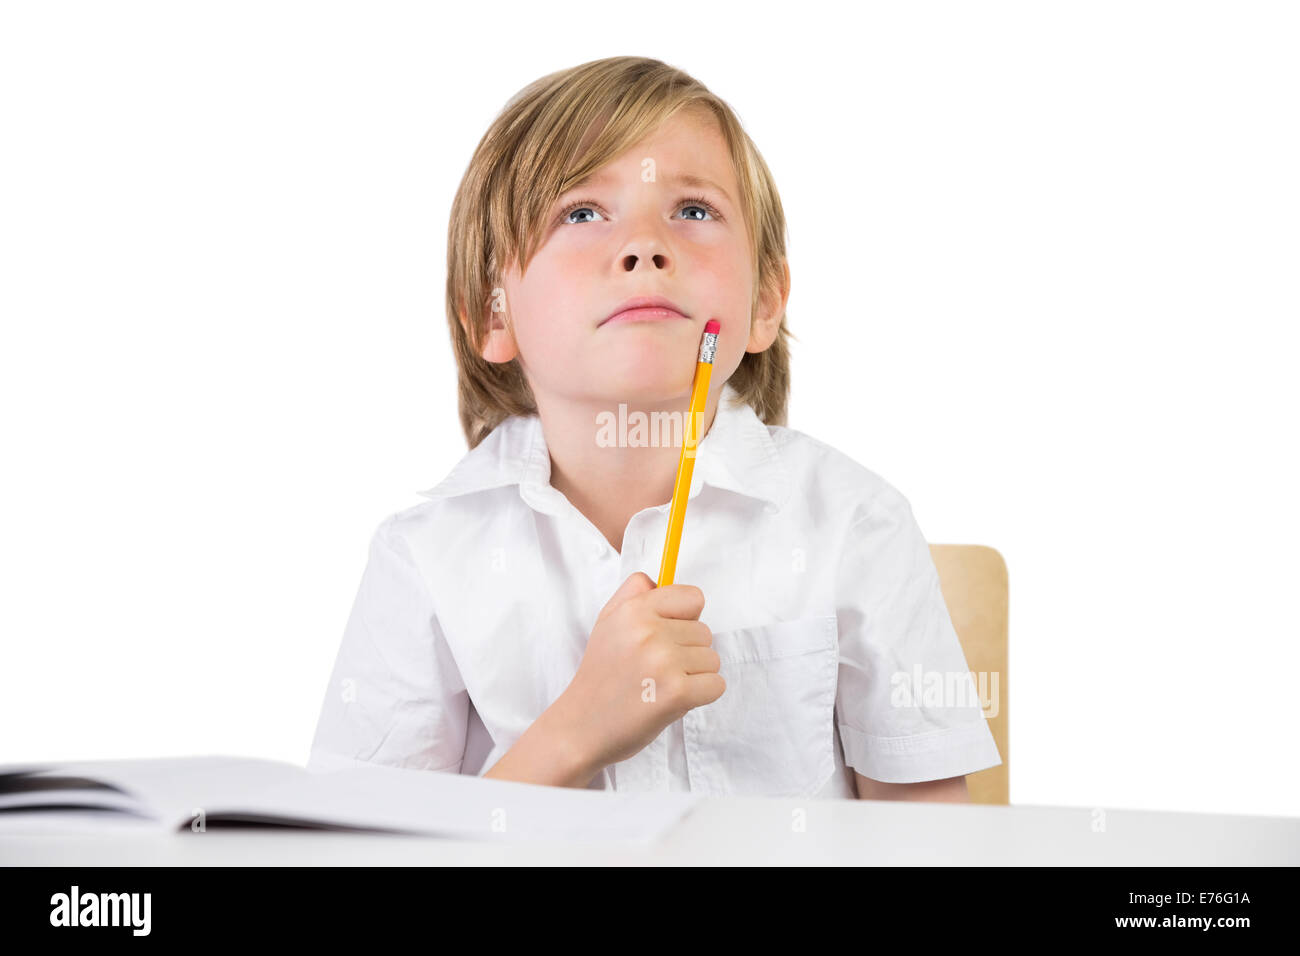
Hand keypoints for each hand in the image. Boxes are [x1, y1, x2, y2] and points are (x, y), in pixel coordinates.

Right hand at [555, 572, 724, 771]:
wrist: (581, 727)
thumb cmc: (600, 676)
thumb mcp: (607, 623)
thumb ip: (633, 594)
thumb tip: (660, 579)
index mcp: (634, 611)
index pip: (693, 597)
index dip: (686, 618)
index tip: (668, 636)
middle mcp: (649, 632)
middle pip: (705, 632)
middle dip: (688, 652)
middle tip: (655, 670)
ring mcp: (664, 662)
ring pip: (712, 660)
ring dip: (694, 676)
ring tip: (660, 685)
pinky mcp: (677, 693)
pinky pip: (716, 685)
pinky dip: (701, 696)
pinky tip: (672, 701)